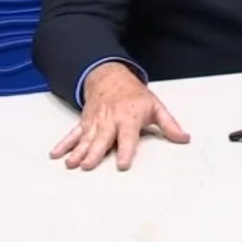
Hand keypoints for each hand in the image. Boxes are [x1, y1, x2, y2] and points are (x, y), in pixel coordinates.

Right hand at [50, 62, 189, 170]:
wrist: (110, 76)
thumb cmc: (134, 94)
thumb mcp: (156, 106)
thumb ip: (169, 124)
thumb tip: (184, 138)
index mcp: (129, 118)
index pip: (128, 137)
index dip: (126, 150)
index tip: (123, 164)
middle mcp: (110, 121)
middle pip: (102, 139)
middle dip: (94, 152)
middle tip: (87, 165)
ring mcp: (95, 121)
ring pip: (86, 138)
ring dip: (77, 151)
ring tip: (71, 164)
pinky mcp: (85, 122)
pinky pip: (73, 134)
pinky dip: (64, 144)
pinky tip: (56, 154)